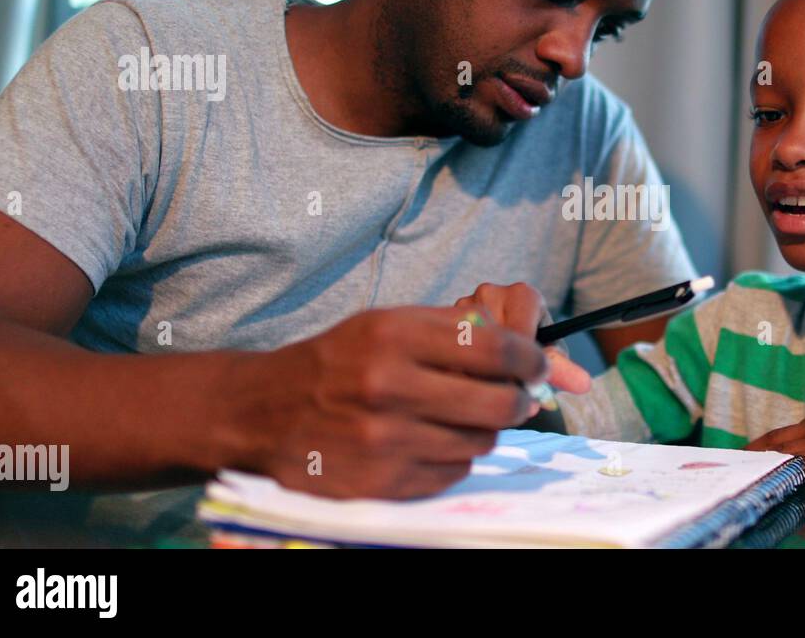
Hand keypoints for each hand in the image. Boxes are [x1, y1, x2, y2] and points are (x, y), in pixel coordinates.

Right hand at [216, 306, 549, 498]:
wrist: (265, 412)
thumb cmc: (337, 362)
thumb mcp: (385, 323)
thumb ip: (451, 328)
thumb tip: (520, 342)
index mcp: (393, 337)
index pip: (493, 348)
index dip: (530, 358)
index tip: (538, 364)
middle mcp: (389, 387)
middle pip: (498, 402)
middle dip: (519, 398)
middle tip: (519, 396)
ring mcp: (385, 440)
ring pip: (481, 441)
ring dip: (485, 429)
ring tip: (464, 416)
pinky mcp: (382, 481)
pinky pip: (453, 472)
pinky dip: (454, 457)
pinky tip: (432, 441)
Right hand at [453, 282, 591, 394]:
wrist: (504, 338)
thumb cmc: (533, 348)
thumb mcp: (550, 358)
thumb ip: (562, 369)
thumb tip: (583, 385)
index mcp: (521, 295)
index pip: (519, 334)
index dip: (523, 368)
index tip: (529, 390)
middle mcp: (488, 293)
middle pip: (489, 342)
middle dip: (501, 376)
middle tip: (513, 400)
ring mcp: (459, 306)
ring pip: (463, 351)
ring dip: (477, 379)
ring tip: (494, 397)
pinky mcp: (437, 325)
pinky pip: (445, 356)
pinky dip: (457, 377)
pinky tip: (470, 391)